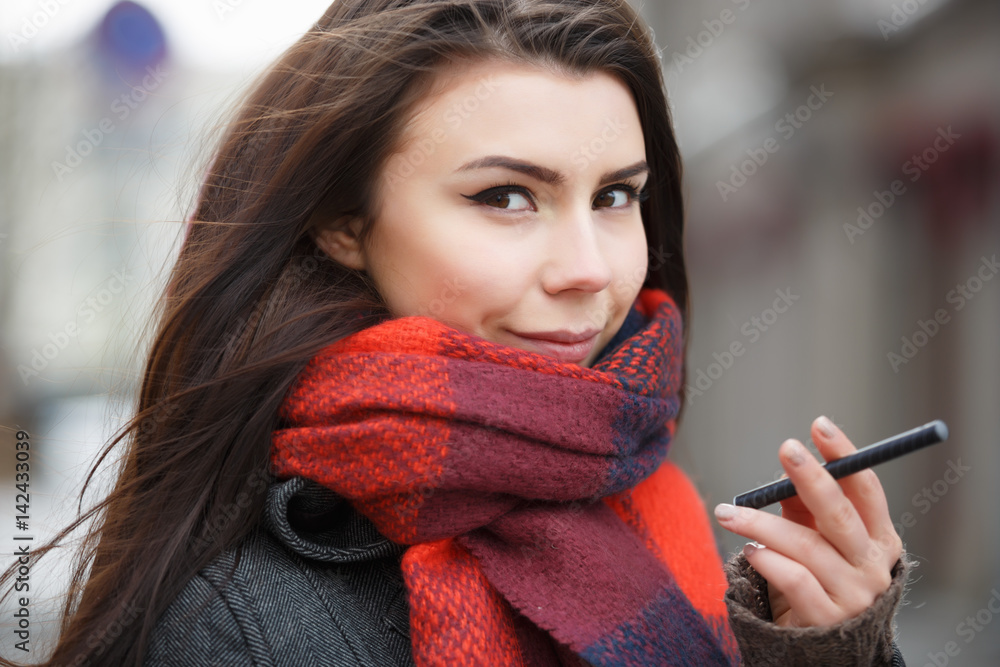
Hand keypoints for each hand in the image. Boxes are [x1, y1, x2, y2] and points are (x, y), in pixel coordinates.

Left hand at [713, 416, 902, 627]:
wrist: (824, 649)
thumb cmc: (818, 580)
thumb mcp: (818, 540)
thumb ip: (806, 508)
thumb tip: (788, 469)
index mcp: (880, 539)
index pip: (867, 490)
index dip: (845, 456)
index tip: (819, 426)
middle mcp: (873, 567)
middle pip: (841, 514)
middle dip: (812, 477)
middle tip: (786, 448)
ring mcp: (854, 595)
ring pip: (806, 547)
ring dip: (761, 524)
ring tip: (729, 514)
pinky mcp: (827, 619)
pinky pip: (793, 579)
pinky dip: (766, 560)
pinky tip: (749, 550)